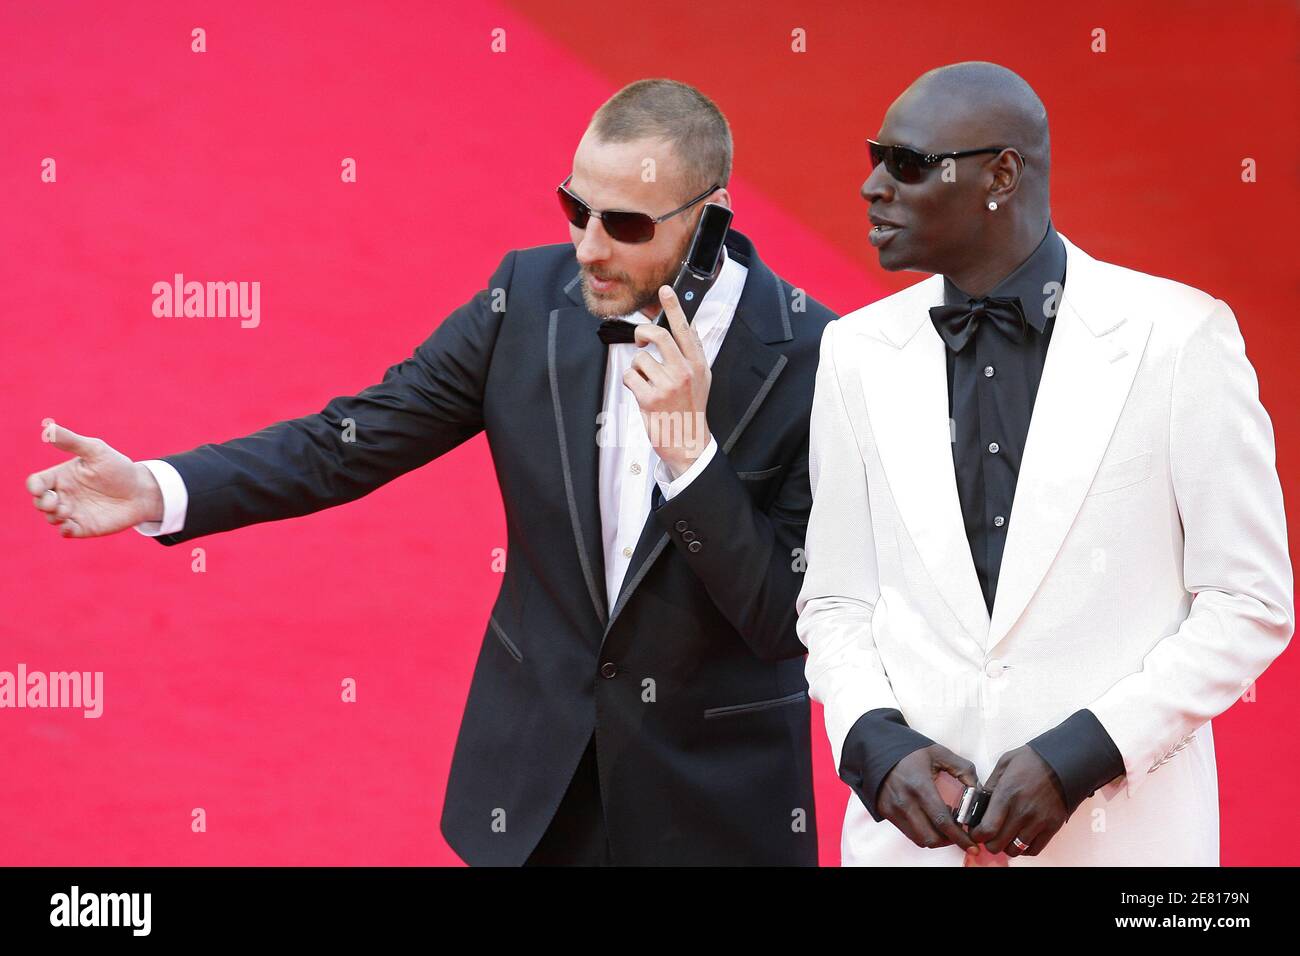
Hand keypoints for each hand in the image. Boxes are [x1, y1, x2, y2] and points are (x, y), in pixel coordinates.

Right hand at [27, 425, 163, 537]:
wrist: (141, 491)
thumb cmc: (118, 468)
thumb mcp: (96, 450)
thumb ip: (72, 441)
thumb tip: (48, 428)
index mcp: (61, 476)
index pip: (37, 482)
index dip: (34, 487)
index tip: (40, 488)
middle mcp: (63, 494)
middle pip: (39, 502)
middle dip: (42, 503)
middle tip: (54, 502)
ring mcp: (72, 512)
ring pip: (51, 518)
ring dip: (53, 516)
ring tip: (66, 511)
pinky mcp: (84, 526)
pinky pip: (66, 532)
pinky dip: (64, 530)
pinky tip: (69, 527)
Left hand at [623, 285, 711, 477]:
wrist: (687, 441)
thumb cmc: (691, 408)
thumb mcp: (702, 378)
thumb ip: (694, 353)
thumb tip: (688, 327)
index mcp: (697, 364)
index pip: (685, 329)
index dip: (674, 307)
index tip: (665, 290)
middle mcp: (684, 371)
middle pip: (658, 335)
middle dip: (643, 333)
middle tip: (641, 342)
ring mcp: (667, 385)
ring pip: (640, 358)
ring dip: (638, 369)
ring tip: (648, 383)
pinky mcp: (650, 398)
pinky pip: (631, 376)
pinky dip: (632, 383)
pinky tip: (642, 393)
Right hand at [877, 743, 980, 853]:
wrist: (877, 747)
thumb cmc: (910, 750)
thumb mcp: (939, 753)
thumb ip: (963, 769)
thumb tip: (978, 790)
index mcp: (920, 786)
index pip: (942, 821)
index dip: (959, 838)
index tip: (972, 845)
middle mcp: (904, 801)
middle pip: (931, 837)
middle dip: (949, 841)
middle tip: (959, 834)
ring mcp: (893, 809)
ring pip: (919, 839)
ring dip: (936, 839)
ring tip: (944, 827)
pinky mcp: (886, 812)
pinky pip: (908, 833)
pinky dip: (922, 833)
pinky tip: (929, 821)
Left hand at [968, 745, 1067, 856]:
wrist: (1064, 762)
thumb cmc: (1032, 760)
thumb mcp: (1004, 765)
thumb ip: (990, 786)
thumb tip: (979, 805)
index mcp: (1007, 794)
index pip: (987, 829)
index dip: (977, 835)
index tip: (976, 832)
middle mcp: (1022, 811)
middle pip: (998, 844)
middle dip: (989, 842)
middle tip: (988, 835)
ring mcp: (1038, 821)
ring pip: (1015, 850)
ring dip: (1006, 846)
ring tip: (1005, 836)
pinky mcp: (1052, 827)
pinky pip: (1034, 849)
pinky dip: (1024, 848)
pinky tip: (1020, 837)